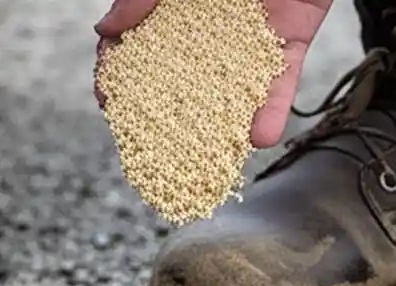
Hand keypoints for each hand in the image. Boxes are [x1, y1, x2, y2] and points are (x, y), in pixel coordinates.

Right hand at [94, 0, 334, 147]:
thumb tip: (104, 31)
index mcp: (172, 11)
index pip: (136, 50)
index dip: (118, 76)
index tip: (108, 100)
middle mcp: (207, 30)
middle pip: (179, 82)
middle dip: (165, 117)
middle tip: (153, 147)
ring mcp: (248, 38)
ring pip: (230, 91)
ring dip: (219, 128)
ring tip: (207, 159)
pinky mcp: (291, 39)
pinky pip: (282, 79)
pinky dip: (273, 108)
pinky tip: (260, 137)